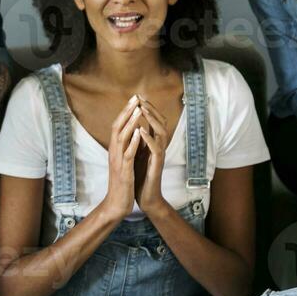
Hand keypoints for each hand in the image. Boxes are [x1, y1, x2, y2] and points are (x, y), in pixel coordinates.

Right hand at [96, 95, 143, 222]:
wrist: (116, 204)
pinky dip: (132, 142)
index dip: (125, 112)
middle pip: (117, 127)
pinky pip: (127, 154)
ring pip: (122, 137)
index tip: (134, 99)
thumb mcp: (124, 163)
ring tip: (138, 110)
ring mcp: (118, 161)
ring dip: (130, 123)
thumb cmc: (122, 184)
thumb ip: (127, 148)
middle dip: (127, 111)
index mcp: (115, 150)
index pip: (118, 126)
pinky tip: (138, 133)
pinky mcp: (123, 171)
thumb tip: (133, 133)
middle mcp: (114, 153)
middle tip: (135, 97)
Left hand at [132, 96, 169, 213]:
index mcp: (154, 144)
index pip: (154, 121)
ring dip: (151, 120)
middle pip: (161, 123)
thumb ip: (140, 141)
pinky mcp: (157, 165)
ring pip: (161, 133)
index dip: (148, 109)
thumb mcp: (139, 154)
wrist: (147, 198)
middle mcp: (159, 147)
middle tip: (141, 98)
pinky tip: (140, 131)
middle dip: (151, 109)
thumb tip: (135, 125)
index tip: (138, 97)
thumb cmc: (142, 176)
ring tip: (142, 110)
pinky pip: (156, 149)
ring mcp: (160, 156)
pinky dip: (148, 139)